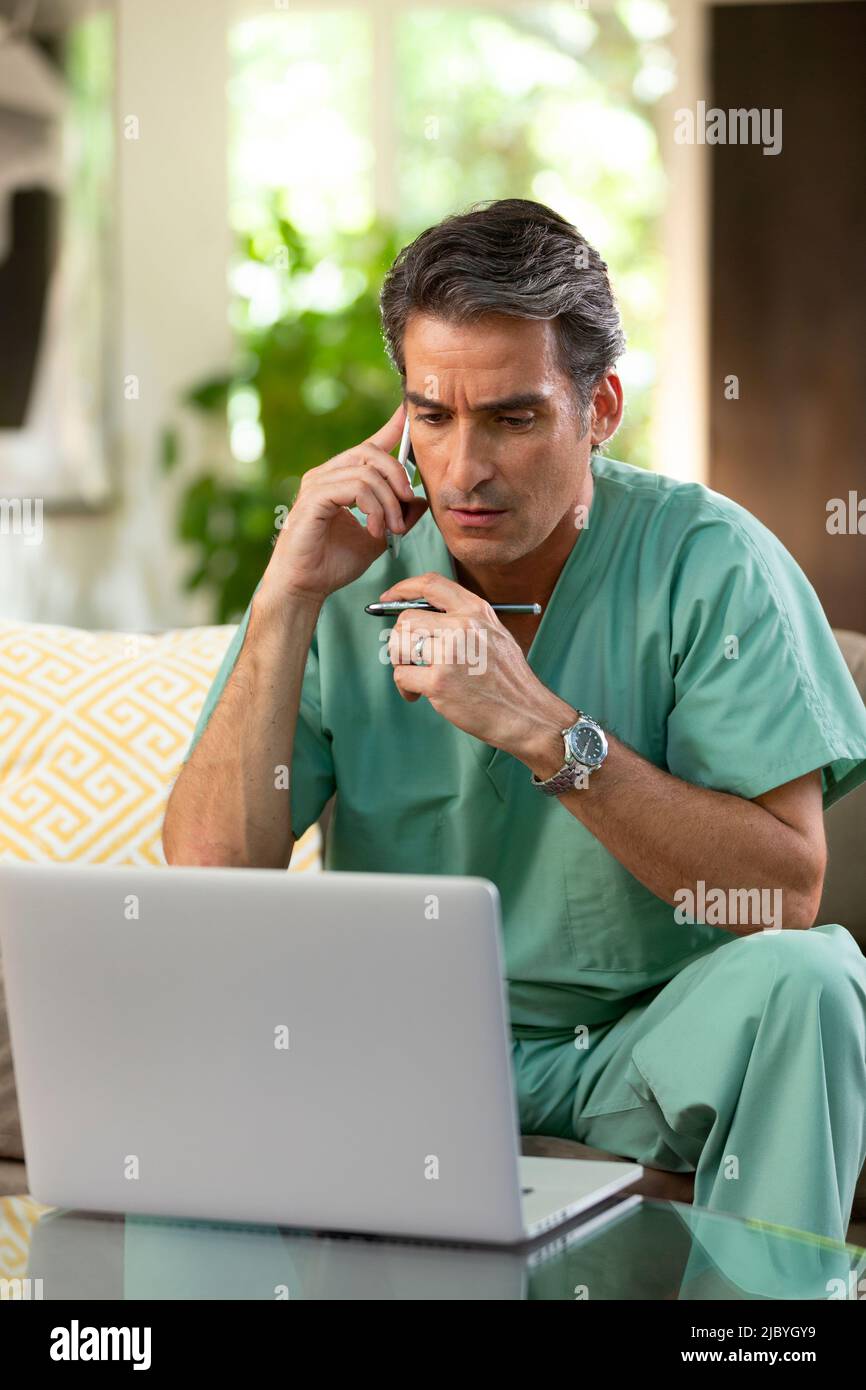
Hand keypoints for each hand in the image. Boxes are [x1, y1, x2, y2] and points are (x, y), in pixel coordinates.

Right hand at [261, 403, 428, 604]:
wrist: (305, 587)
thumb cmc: (332, 564)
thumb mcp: (377, 537)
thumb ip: (396, 516)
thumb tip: (421, 501)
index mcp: (339, 480)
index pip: (368, 447)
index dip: (390, 429)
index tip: (407, 415)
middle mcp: (326, 475)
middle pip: (371, 452)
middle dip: (398, 477)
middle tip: (406, 508)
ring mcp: (317, 484)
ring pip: (367, 473)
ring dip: (388, 502)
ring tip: (391, 529)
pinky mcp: (314, 498)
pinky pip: (355, 488)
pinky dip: (373, 509)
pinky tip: (374, 530)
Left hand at [381, 572, 576, 765]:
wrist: (526, 714)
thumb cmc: (509, 681)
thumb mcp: (495, 634)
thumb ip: (464, 620)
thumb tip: (424, 617)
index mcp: (476, 611)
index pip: (431, 584)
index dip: (403, 588)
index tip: (389, 598)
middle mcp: (462, 626)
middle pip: (406, 618)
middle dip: (400, 639)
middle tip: (408, 656)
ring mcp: (450, 654)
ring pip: (399, 645)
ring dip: (400, 663)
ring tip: (415, 676)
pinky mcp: (439, 682)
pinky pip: (401, 675)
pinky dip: (404, 687)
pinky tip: (418, 694)